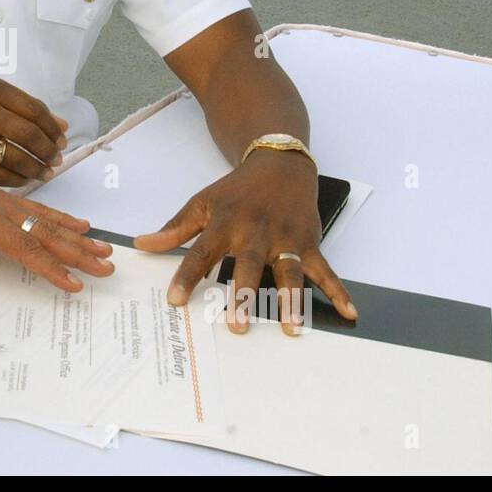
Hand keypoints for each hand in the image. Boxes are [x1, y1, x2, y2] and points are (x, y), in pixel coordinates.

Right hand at [0, 78, 67, 185]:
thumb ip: (25, 109)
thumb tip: (62, 127)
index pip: (35, 111)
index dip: (53, 130)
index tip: (62, 142)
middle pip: (29, 134)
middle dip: (48, 151)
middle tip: (56, 160)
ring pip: (16, 157)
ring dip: (36, 168)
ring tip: (45, 173)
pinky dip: (17, 179)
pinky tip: (24, 179)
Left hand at [0, 149, 113, 307]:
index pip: (24, 247)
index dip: (50, 267)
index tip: (74, 283)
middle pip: (45, 232)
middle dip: (77, 252)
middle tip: (106, 266)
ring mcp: (3, 201)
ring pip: (46, 219)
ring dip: (76, 235)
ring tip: (103, 247)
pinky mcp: (1, 198)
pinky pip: (37, 208)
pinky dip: (60, 216)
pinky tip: (79, 223)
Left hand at [135, 151, 356, 335]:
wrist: (278, 164)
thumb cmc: (237, 190)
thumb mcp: (202, 203)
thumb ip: (174, 228)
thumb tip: (142, 244)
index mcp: (225, 224)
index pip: (200, 253)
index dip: (186, 277)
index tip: (174, 301)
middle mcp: (255, 233)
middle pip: (247, 266)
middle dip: (242, 294)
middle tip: (235, 325)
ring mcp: (285, 239)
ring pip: (289, 271)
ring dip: (291, 299)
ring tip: (292, 327)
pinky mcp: (309, 243)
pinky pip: (325, 270)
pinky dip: (339, 291)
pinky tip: (349, 312)